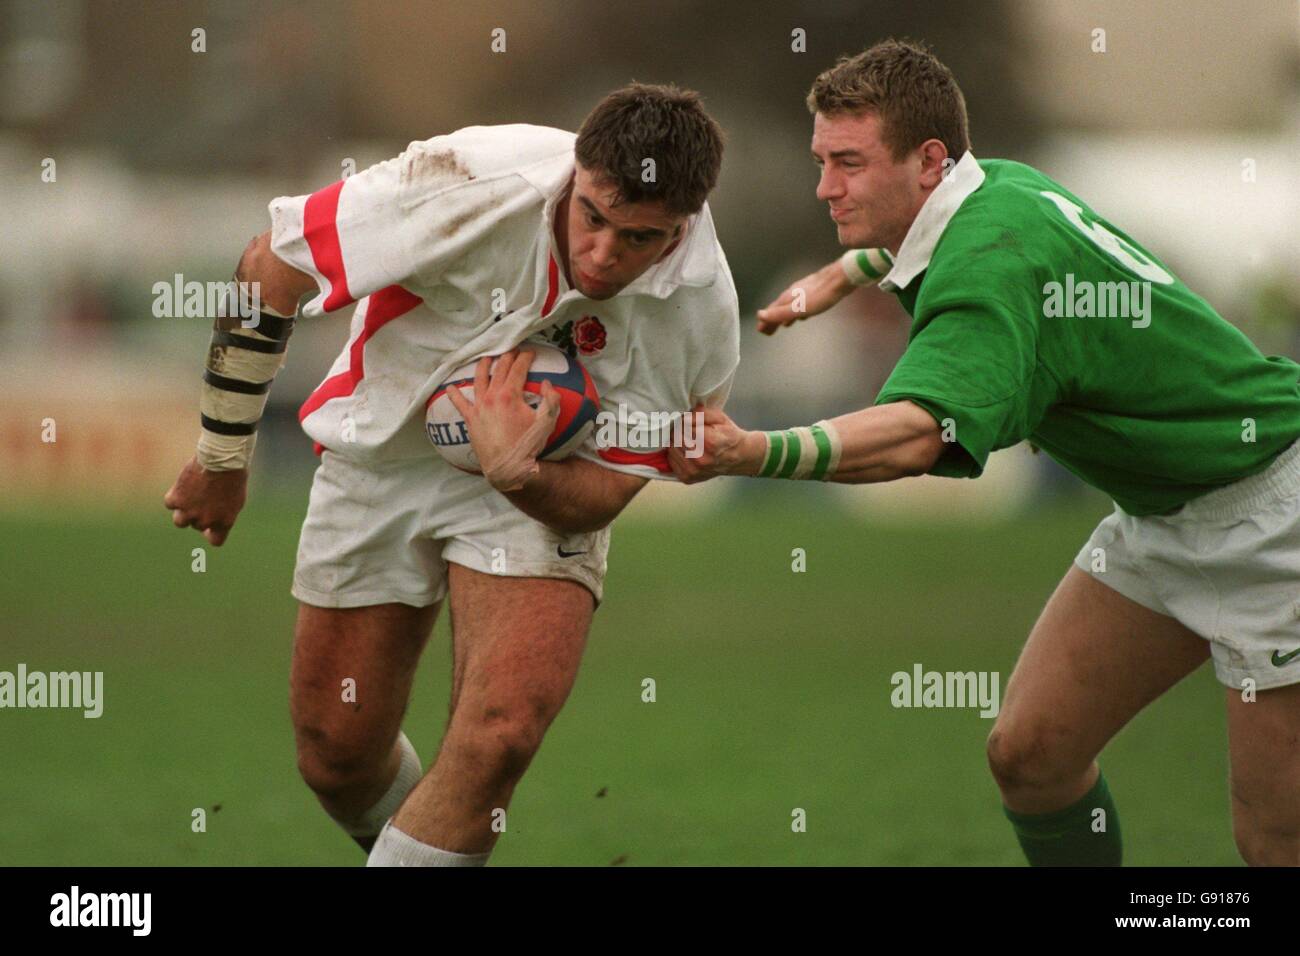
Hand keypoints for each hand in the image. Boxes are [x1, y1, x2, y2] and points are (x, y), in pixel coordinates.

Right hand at [163, 457, 247, 545]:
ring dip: (183, 511)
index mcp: (224, 522)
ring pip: (180, 521)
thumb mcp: (236, 499)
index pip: (215, 540)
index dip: (210, 533)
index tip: (208, 527)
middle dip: (199, 514)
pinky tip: (182, 485)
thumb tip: (210, 523)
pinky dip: (174, 495)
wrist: (222, 460)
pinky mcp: (177, 499)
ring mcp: (190, 512)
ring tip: (189, 496)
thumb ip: (223, 513)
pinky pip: (170, 503)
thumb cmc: (233, 476)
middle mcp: (206, 521)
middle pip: (196, 525)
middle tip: (204, 496)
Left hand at [446, 348, 560, 491]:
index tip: (530, 352)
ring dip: (483, 366)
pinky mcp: (471, 420)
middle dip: (507, 357)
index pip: (518, 369)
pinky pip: (460, 404)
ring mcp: (479, 408)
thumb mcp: (547, 423)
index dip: (525, 358)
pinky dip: (455, 395)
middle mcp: (492, 397)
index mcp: (510, 395)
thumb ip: (551, 400)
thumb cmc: (528, 446)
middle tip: (513, 350)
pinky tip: (450, 388)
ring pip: (479, 380)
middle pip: (499, 370)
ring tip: (486, 358)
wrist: (508, 468)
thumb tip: (547, 383)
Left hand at [667, 405, 765, 483]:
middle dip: (679, 431)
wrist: (738, 456)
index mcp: (710, 442)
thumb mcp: (720, 418)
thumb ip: (701, 413)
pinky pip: (671, 462)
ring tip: (688, 440)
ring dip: (675, 443)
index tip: (688, 420)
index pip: (684, 427)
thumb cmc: (728, 435)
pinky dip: (675, 454)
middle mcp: (701, 460)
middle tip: (687, 429)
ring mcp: (693, 471)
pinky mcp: (687, 478)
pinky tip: (686, 451)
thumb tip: (684, 416)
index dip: (684, 421)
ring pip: (671, 449)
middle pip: (676, 438)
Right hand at [756, 259, 854, 335]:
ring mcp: (803, 291)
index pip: (771, 311)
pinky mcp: (814, 291)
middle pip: (779, 308)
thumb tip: (759, 315)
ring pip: (790, 306)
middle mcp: (793, 293)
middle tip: (768, 330)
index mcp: (787, 298)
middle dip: (773, 320)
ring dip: (785, 316)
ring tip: (783, 324)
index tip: (760, 330)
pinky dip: (797, 312)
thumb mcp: (798, 308)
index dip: (765, 321)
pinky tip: (802, 316)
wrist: (841, 278)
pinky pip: (801, 304)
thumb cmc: (821, 294)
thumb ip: (779, 313)